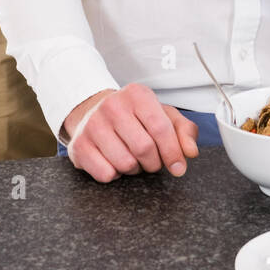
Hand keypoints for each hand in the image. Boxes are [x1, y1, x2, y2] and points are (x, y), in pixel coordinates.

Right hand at [62, 84, 199, 183]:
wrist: (93, 111)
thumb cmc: (133, 116)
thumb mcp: (163, 115)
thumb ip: (184, 131)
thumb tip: (190, 152)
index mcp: (137, 95)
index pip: (161, 128)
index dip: (173, 152)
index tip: (178, 167)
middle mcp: (112, 106)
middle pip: (144, 149)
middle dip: (154, 163)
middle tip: (152, 160)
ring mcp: (93, 125)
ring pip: (125, 164)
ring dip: (135, 169)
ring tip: (132, 158)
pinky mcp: (79, 145)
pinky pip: (106, 174)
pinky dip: (115, 174)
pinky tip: (114, 161)